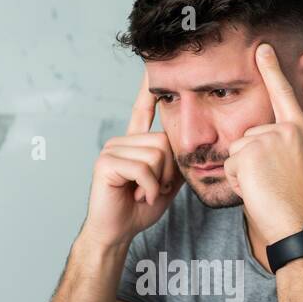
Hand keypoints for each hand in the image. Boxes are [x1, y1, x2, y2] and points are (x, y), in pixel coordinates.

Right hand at [80, 71, 183, 248]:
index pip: (142, 110)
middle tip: (154, 189)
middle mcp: (121, 141)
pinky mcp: (106, 163)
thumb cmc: (139, 209)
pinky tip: (137, 196)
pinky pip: (143, 169)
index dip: (147, 91)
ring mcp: (111, 150)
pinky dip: (148, 188)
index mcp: (134, 143)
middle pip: (164, 142)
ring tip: (143, 193)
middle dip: (168, 172)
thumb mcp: (167, 184)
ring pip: (155, 155)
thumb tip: (196, 149)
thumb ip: (177, 164)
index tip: (150, 69)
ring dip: (157, 182)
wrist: (117, 232)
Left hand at [222, 43, 302, 244]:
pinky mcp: (250, 152)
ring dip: (244, 173)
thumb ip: (287, 144)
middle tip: (273, 182)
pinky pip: (230, 165)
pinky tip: (258, 191)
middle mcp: (286, 129)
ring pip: (237, 151)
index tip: (262, 47)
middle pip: (248, 136)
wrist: (298, 224)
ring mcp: (267, 139)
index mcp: (300, 130)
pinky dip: (238, 182)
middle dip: (251, 162)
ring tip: (266, 187)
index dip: (272, 69)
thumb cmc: (300, 203)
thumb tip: (267, 138)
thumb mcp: (302, 164)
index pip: (284, 93)